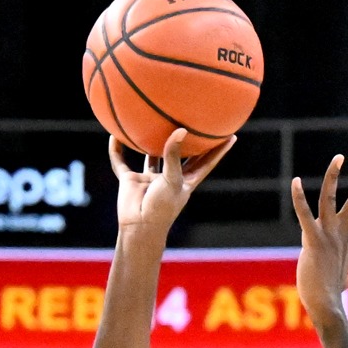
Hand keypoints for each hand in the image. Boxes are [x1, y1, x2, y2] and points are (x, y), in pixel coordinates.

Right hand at [110, 129, 234, 237]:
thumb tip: (180, 131)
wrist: (139, 227)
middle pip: (181, 155)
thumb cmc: (162, 208)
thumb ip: (174, 157)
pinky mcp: (130, 180)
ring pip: (151, 156)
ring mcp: (149, 179)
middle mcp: (168, 178)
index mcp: (185, 182)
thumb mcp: (172, 180)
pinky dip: (116, 150)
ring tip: (154, 121)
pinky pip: (121, 162)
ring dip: (151, 143)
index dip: (219, 151)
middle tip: (197, 121)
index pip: (206, 163)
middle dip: (189, 141)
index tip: (232, 136)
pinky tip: (114, 135)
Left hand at [292, 153, 347, 318]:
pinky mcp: (313, 242)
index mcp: (347, 236)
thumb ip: (341, 276)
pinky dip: (300, 199)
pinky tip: (296, 182)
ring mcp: (328, 236)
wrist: (325, 307)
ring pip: (330, 200)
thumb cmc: (328, 294)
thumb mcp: (338, 278)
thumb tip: (345, 284)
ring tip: (339, 158)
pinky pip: (305, 216)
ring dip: (334, 177)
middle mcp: (341, 233)